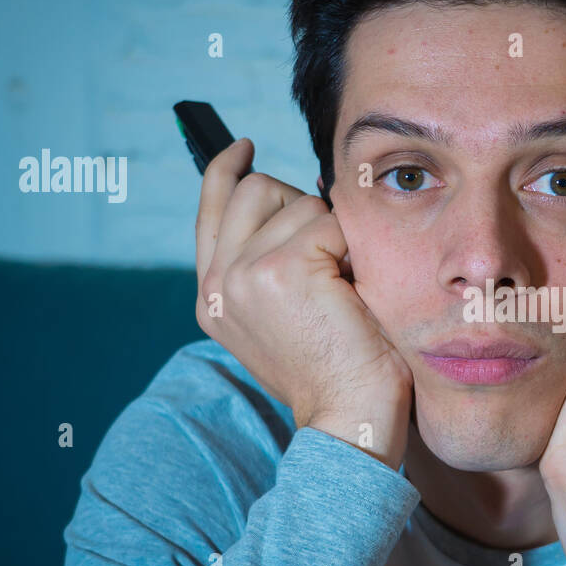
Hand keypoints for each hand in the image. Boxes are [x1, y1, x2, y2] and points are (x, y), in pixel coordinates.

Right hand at [194, 138, 412, 469]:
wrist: (349, 419)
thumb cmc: (337, 372)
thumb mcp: (285, 318)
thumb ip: (267, 266)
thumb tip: (290, 200)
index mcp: (213, 298)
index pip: (211, 208)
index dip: (227, 170)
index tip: (245, 146)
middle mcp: (218, 284)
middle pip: (255, 189)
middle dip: (302, 206)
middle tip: (330, 253)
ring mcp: (244, 274)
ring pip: (298, 203)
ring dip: (333, 235)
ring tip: (343, 289)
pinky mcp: (284, 269)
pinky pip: (330, 222)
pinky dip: (353, 249)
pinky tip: (354, 293)